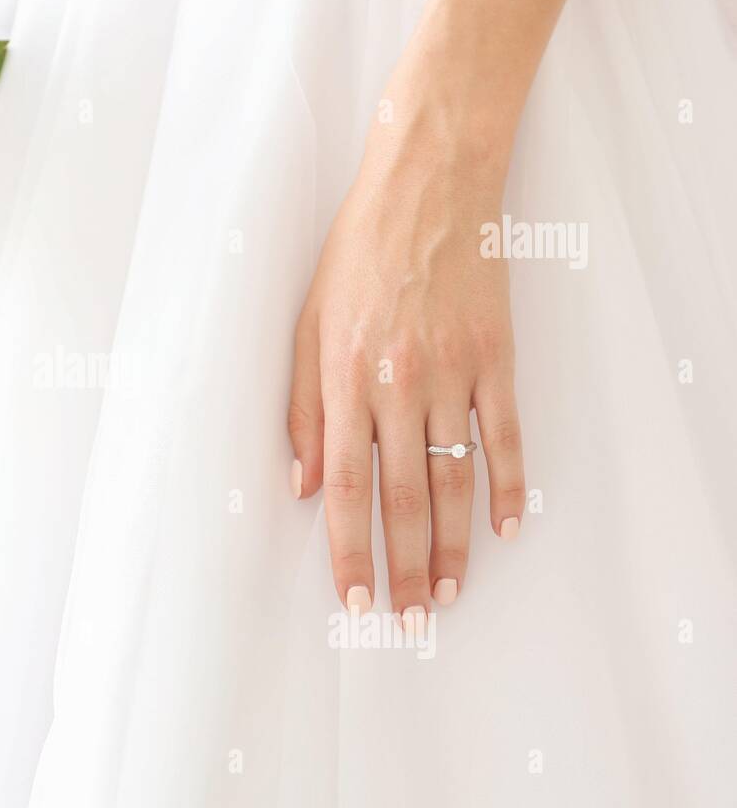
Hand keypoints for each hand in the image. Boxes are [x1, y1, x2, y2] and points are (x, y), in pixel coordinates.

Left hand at [288, 85, 525, 621]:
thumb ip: (299, 410)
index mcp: (342, 380)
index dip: (347, 551)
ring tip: (451, 595)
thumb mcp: (303, 325)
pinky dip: (508, 485)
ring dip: (454, 545)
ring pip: (454, 480)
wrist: (426, 186)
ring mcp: (452, 373)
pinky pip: (505, 436)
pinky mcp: (495, 357)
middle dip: (405, 569)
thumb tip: (299, 486)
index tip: (355, 598)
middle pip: (401, 500)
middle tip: (411, 621)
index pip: (343, 488)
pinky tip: (507, 529)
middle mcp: (396, 385)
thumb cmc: (355, 255)